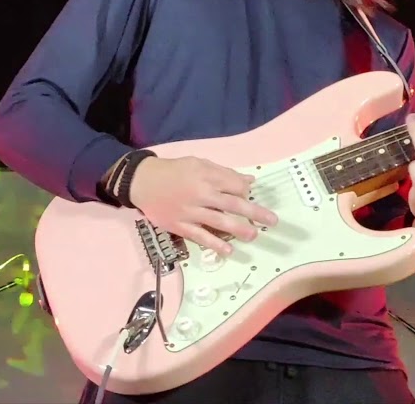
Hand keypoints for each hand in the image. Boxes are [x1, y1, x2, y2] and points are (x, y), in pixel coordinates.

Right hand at [129, 156, 277, 254]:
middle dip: (254, 212)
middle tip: (272, 221)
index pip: (234, 185)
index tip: (250, 196)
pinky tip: (228, 251)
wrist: (142, 182)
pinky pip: (199, 236)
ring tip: (254, 236)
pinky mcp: (180, 226)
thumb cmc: (174, 171)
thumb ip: (224, 173)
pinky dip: (214, 244)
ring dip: (238, 230)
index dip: (245, 192)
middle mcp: (201, 194)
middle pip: (232, 204)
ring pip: (219, 222)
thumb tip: (249, 181)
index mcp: (206, 176)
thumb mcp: (198, 164)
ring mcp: (190, 212)